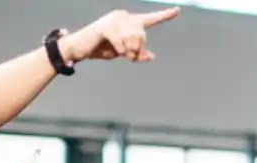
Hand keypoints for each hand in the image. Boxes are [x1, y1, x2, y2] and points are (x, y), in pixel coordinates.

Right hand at [61, 7, 179, 62]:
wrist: (79, 48)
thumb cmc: (101, 48)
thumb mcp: (123, 52)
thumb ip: (136, 52)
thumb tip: (151, 56)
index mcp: (130, 21)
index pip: (150, 19)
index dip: (164, 15)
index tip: (177, 10)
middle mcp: (124, 16)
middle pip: (142, 36)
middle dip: (137, 51)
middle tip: (130, 57)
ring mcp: (115, 19)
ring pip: (133, 39)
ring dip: (128, 51)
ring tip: (120, 52)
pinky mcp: (106, 26)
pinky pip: (121, 41)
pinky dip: (120, 49)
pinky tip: (115, 50)